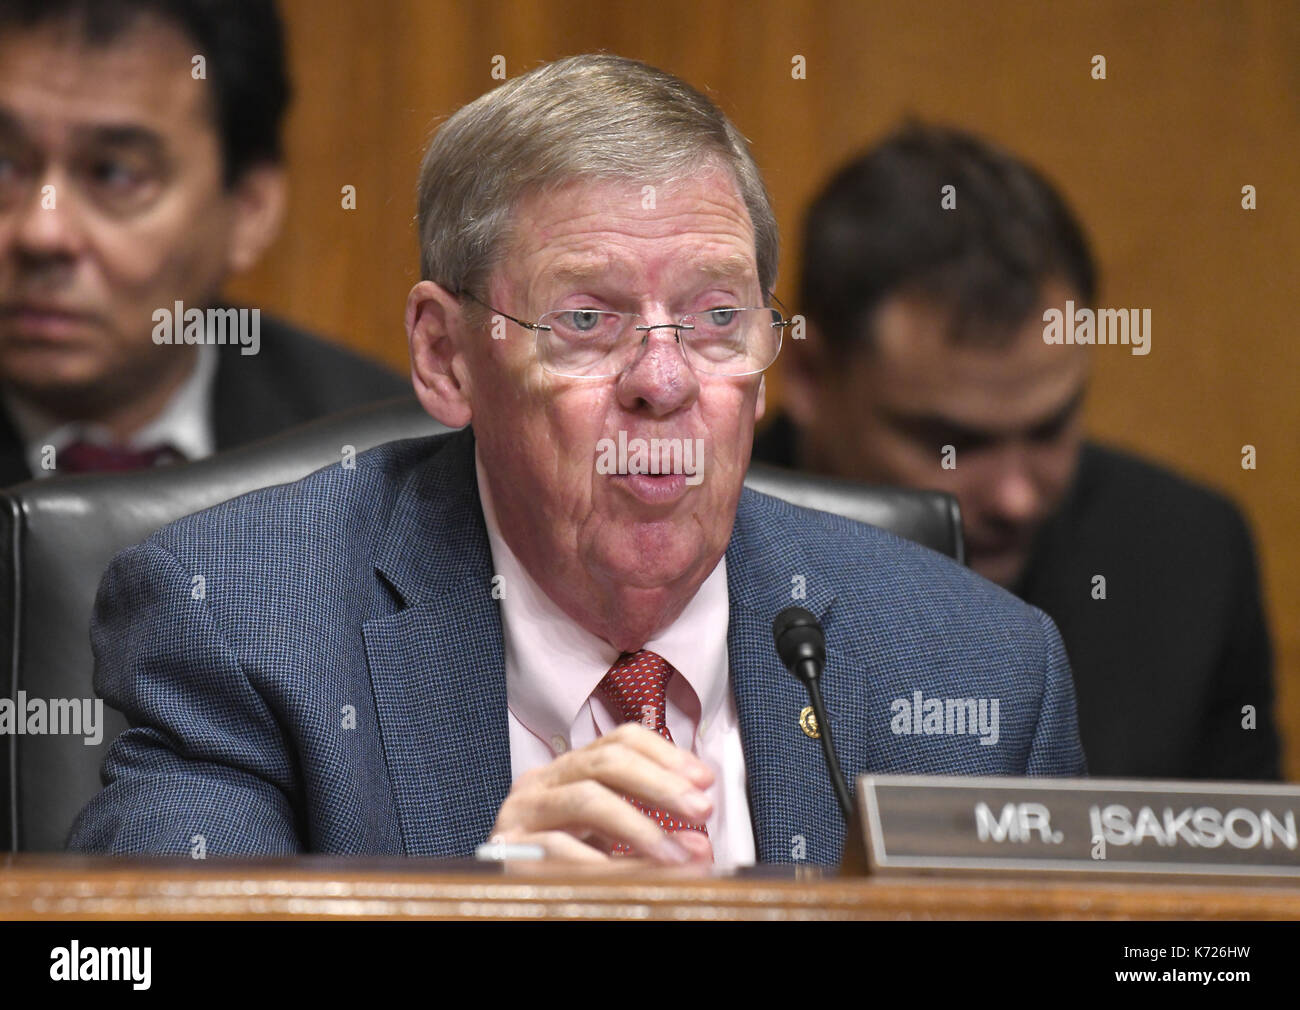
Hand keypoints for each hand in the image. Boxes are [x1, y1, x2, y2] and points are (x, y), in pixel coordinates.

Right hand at [488, 722, 715, 863]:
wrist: (507, 898)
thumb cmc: (557, 868)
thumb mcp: (604, 842)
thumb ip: (646, 834)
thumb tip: (698, 844)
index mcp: (566, 772)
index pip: (619, 741)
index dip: (666, 754)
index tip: (704, 779)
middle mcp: (541, 783)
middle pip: (606, 762)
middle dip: (661, 784)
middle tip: (700, 809)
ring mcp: (522, 814)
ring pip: (586, 799)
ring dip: (639, 825)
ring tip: (674, 855)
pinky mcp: (509, 850)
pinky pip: (562, 850)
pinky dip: (604, 864)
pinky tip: (634, 876)